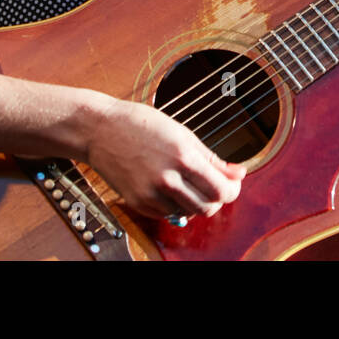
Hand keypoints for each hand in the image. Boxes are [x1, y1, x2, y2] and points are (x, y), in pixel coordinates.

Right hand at [84, 97, 246, 220]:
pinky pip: (167, 214)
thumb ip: (211, 158)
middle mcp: (167, 178)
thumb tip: (238, 173)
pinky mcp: (138, 202)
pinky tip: (171, 188)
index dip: (232, 190)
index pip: (221, 190)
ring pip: (188, 213)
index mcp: (183, 156)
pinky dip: (175, 205)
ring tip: (190, 184)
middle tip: (214, 185)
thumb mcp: (182, 134)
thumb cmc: (140, 124)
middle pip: (208, 207)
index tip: (231, 183)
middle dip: (216, 199)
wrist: (100, 130)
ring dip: (195, 202)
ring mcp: (151, 193)